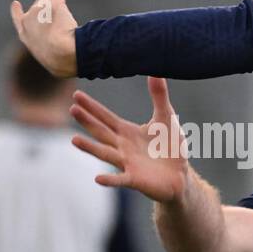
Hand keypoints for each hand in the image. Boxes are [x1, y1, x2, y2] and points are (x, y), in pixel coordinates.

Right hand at [9, 0, 82, 76]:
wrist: (60, 55)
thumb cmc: (61, 63)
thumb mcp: (56, 64)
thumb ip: (58, 60)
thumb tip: (70, 66)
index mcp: (26, 35)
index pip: (20, 22)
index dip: (18, 14)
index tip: (16, 4)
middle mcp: (29, 20)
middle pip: (41, 4)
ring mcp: (38, 10)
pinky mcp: (51, 2)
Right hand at [70, 78, 190, 203]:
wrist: (180, 176)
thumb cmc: (170, 147)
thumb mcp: (166, 119)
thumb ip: (159, 97)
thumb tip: (155, 72)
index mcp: (127, 132)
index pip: (106, 117)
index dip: (92, 107)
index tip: (76, 95)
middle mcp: (122, 146)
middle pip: (101, 132)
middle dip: (88, 121)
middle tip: (72, 109)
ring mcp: (126, 163)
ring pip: (105, 154)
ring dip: (90, 148)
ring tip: (74, 140)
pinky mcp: (135, 179)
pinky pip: (120, 179)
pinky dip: (110, 180)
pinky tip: (97, 178)